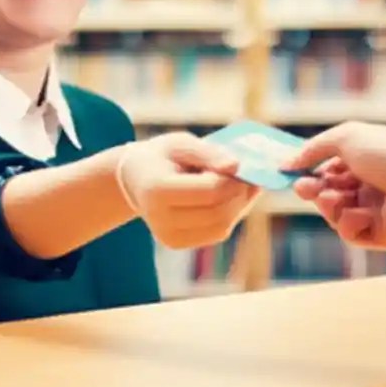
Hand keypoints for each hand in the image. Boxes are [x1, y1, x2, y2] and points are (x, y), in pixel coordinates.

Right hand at [118, 132, 260, 248]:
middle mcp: (159, 218)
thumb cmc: (163, 156)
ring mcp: (166, 235)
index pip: (211, 191)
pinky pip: (216, 234)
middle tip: (249, 178)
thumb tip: (236, 166)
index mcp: (157, 188)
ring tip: (240, 187)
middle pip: (219, 212)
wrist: (136, 178)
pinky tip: (227, 200)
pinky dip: (229, 217)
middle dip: (240, 195)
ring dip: (239, 207)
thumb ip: (209, 153)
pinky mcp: (175, 243)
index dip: (234, 181)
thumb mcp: (182, 143)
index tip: (242, 167)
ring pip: (221, 227)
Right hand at [280, 121, 385, 250]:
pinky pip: (350, 232)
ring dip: (329, 205)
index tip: (290, 172)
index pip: (329, 167)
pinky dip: (350, 223)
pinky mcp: (377, 234)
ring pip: (334, 212)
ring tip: (335, 199)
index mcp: (365, 160)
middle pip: (327, 191)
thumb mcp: (346, 138)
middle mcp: (368, 184)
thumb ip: (313, 148)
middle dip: (312, 189)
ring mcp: (373, 210)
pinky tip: (362, 215)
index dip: (310, 170)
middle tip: (302, 188)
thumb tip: (287, 162)